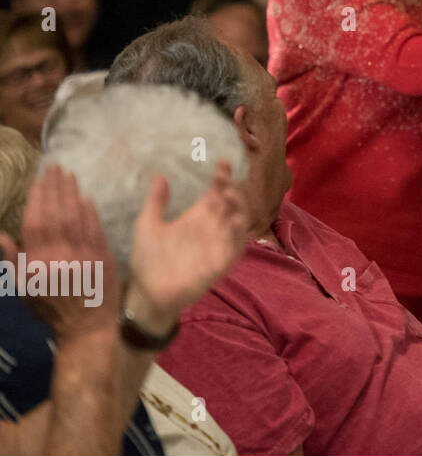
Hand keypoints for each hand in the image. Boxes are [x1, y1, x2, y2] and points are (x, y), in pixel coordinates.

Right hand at [3, 165, 120, 339]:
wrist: (86, 326)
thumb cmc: (52, 307)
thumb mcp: (24, 288)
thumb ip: (12, 259)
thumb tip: (0, 234)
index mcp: (38, 262)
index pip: (36, 222)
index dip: (37, 199)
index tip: (39, 180)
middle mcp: (60, 255)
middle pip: (57, 214)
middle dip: (55, 188)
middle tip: (55, 168)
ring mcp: (84, 255)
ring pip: (77, 217)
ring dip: (72, 194)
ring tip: (68, 175)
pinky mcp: (104, 256)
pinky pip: (96, 229)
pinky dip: (91, 212)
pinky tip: (86, 198)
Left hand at [125, 159, 248, 332]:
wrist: (147, 293)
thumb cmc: (147, 260)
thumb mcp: (147, 226)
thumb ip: (156, 202)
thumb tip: (160, 175)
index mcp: (197, 216)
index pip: (215, 192)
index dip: (222, 177)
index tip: (222, 161)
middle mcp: (212, 227)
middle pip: (230, 203)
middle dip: (231, 188)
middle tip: (224, 179)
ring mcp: (218, 244)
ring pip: (238, 220)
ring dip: (238, 207)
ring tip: (229, 195)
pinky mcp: (221, 262)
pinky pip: (236, 246)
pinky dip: (240, 233)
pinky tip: (236, 221)